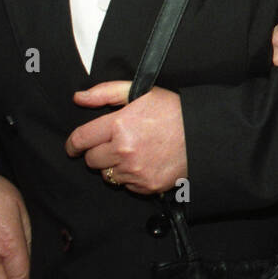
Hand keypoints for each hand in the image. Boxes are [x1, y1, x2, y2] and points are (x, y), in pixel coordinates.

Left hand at [66, 82, 186, 194]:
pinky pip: (126, 186)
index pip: (81, 139)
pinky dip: (131, 177)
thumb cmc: (174, 111)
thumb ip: (105, 93)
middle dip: (98, 153)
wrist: (203, 135)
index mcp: (120, 125)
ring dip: (114, 166)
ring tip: (133, 153)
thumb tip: (78, 98)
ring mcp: (135, 171)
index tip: (74, 146)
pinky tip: (145, 163)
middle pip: (91, 161)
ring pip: (107, 175)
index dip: (74, 144)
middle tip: (113, 144)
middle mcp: (124, 151)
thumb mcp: (141, 92)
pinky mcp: (147, 186)